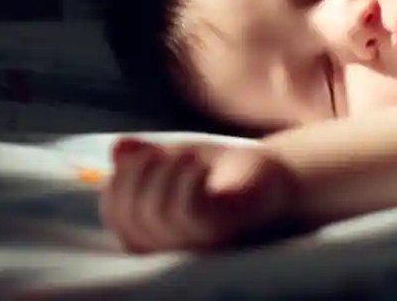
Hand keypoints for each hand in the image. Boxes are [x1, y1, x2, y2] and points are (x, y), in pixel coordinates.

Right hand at [98, 138, 298, 253]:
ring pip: (155, 211)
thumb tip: (118, 148)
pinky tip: (199, 165)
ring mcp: (197, 245)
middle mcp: (171, 249)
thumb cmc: (230, 175)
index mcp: (154, 235)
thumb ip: (148, 158)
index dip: (120, 179)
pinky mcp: (223, 231)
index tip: (147, 154)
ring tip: (190, 157)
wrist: (284, 178)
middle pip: (130, 214)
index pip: (112, 212)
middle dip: (142, 172)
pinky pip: (188, 210)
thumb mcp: (181, 161)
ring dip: (167, 170)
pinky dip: (186, 178)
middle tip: (171, 153)